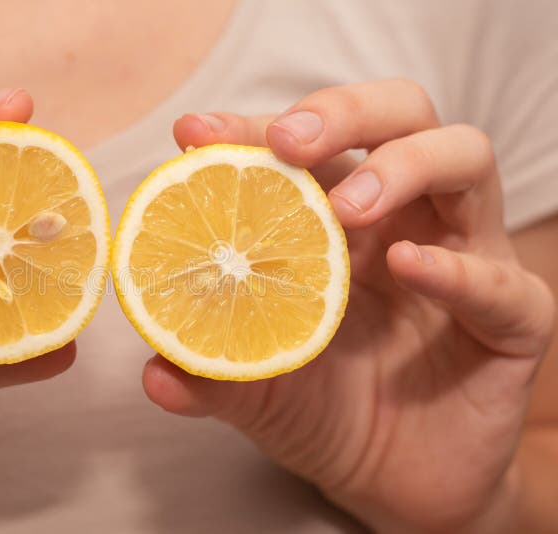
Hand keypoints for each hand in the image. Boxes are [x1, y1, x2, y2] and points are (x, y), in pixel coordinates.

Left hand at [145, 79, 555, 532]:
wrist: (391, 484)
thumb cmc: (322, 413)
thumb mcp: (256, 390)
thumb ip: (211, 372)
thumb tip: (153, 374)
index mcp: (340, 218)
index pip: (307, 147)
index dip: (253, 130)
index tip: (195, 131)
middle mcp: (405, 219)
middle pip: (400, 114)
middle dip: (344, 113)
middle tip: (288, 143)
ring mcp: (465, 258)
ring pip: (465, 159)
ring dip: (403, 166)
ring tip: (349, 206)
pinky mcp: (513, 320)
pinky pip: (500, 282)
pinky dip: (455, 270)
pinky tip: (410, 268)